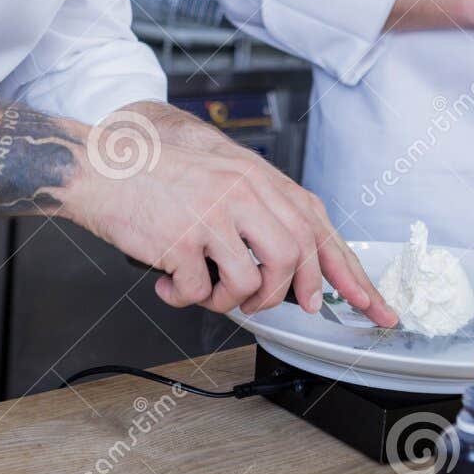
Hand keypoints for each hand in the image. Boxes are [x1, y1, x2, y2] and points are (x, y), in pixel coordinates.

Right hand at [62, 113, 396, 326]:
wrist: (103, 168)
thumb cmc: (158, 178)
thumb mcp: (221, 179)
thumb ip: (258, 212)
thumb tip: (290, 266)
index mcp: (256, 178)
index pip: (317, 228)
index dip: (347, 273)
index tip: (370, 305)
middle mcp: (242, 192)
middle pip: (294, 257)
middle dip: (283, 294)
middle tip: (259, 303)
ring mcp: (213, 215)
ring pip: (252, 282)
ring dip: (231, 299)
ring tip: (206, 289)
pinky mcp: (182, 239)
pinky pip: (202, 291)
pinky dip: (187, 298)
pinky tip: (170, 284)